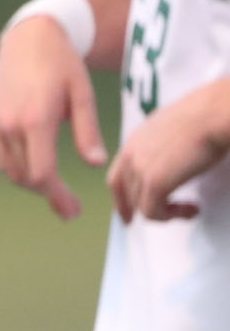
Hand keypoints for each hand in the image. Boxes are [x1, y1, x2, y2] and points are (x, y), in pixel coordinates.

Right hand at [0, 15, 106, 218]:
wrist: (29, 38)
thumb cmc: (63, 65)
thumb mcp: (83, 95)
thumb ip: (88, 132)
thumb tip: (97, 164)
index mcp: (35, 119)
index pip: (41, 173)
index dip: (57, 196)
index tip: (74, 209)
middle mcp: (9, 123)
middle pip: (24, 177)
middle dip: (47, 194)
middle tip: (69, 206)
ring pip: (9, 170)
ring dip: (30, 183)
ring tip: (54, 188)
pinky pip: (0, 155)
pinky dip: (16, 168)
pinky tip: (36, 167)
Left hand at [108, 78, 229, 223]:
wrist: (213, 114)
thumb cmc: (205, 117)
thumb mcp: (173, 130)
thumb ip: (162, 147)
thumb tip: (169, 163)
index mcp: (134, 141)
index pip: (117, 177)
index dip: (122, 199)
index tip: (129, 216)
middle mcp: (130, 154)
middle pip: (125, 194)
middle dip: (144, 210)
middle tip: (168, 216)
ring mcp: (139, 168)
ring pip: (141, 206)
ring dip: (166, 213)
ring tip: (189, 209)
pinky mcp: (154, 182)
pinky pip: (153, 212)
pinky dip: (172, 216)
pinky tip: (193, 209)